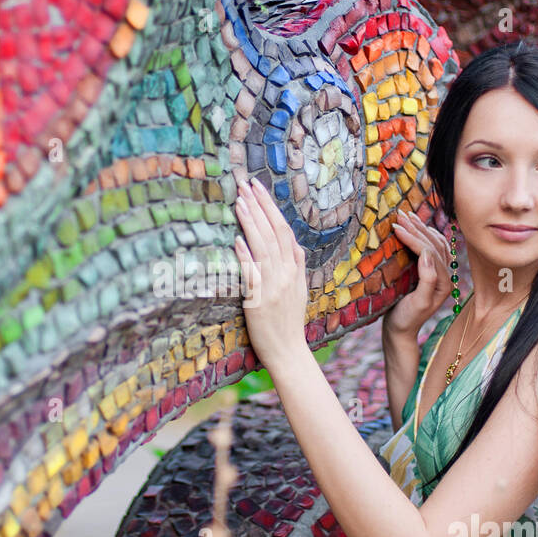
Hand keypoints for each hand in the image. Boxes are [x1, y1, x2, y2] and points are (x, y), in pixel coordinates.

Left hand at [232, 176, 308, 371]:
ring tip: (239, 202)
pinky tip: (237, 239)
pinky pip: (252, 274)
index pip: (283, 230)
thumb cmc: (289, 322)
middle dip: (258, 206)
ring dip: (250, 223)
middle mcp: (286, 274)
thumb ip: (297, 266)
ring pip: (262, 247)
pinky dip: (246, 255)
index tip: (259, 188)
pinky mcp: (259, 301)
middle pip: (272, 232)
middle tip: (245, 184)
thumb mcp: (300, 291)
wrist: (289, 352)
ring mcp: (273, 286)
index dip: (270, 207)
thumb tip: (296, 245)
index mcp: (294, 269)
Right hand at [386, 208, 451, 335]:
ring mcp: (439, 273)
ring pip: (435, 243)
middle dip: (417, 228)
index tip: (396, 227)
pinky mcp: (430, 272)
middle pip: (435, 244)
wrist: (401, 330)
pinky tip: (414, 228)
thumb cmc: (407, 319)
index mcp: (444, 282)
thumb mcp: (418, 302)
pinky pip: (432, 248)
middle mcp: (445, 275)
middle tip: (399, 214)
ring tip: (406, 215)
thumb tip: (426, 254)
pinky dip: (423, 235)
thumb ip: (427, 279)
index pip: (430, 251)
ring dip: (421, 228)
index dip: (413, 238)